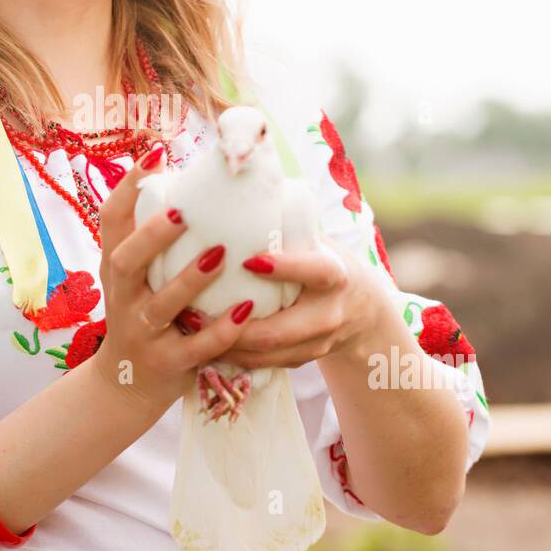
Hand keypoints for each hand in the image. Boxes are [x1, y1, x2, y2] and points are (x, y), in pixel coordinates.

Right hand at [91, 146, 254, 412]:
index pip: (111, 220)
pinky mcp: (169, 363)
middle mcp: (123, 298)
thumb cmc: (141, 314)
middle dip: (153, 236)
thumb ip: (152, 240)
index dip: (128, 187)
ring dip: (189, 280)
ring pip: (161, 306)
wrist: (126, 385)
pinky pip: (196, 347)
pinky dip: (221, 330)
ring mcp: (142, 332)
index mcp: (115, 268)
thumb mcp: (135, 278)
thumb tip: (186, 179)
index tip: (155, 153)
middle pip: (126, 262)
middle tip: (183, 211)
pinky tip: (247, 310)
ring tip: (220, 255)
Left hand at [185, 238, 394, 371]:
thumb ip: (286, 226)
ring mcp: (316, 343)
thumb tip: (233, 186)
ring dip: (223, 344)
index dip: (283, 268)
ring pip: (265, 354)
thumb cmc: (325, 263)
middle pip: (279, 330)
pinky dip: (230, 355)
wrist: (363, 311)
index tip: (247, 260)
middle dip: (233, 325)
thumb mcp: (318, 242)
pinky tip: (200, 344)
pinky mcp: (301, 361)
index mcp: (335, 276)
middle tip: (191, 310)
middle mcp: (328, 314)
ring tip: (186, 327)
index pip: (313, 271)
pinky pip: (262, 364)